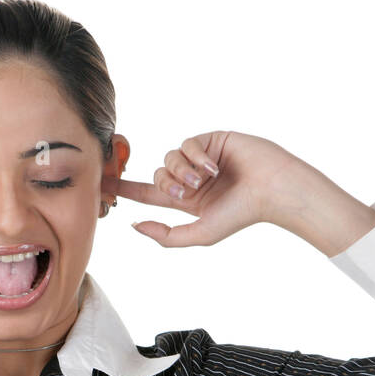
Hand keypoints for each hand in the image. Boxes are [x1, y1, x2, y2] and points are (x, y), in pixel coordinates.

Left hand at [111, 131, 309, 247]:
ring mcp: (199, 158)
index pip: (149, 194)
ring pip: (168, 158)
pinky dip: (195, 156)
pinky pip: (186, 144)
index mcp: (187, 200)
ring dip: (182, 171)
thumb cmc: (240, 214)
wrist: (271, 188)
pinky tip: (214, 166)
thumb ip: (166, 235)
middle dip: (167, 184)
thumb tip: (134, 226)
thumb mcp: (199, 234)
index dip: (126, 189)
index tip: (103, 184)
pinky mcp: (210, 140)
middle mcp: (191, 178)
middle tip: (187, 193)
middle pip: (157, 176)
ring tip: (205, 180)